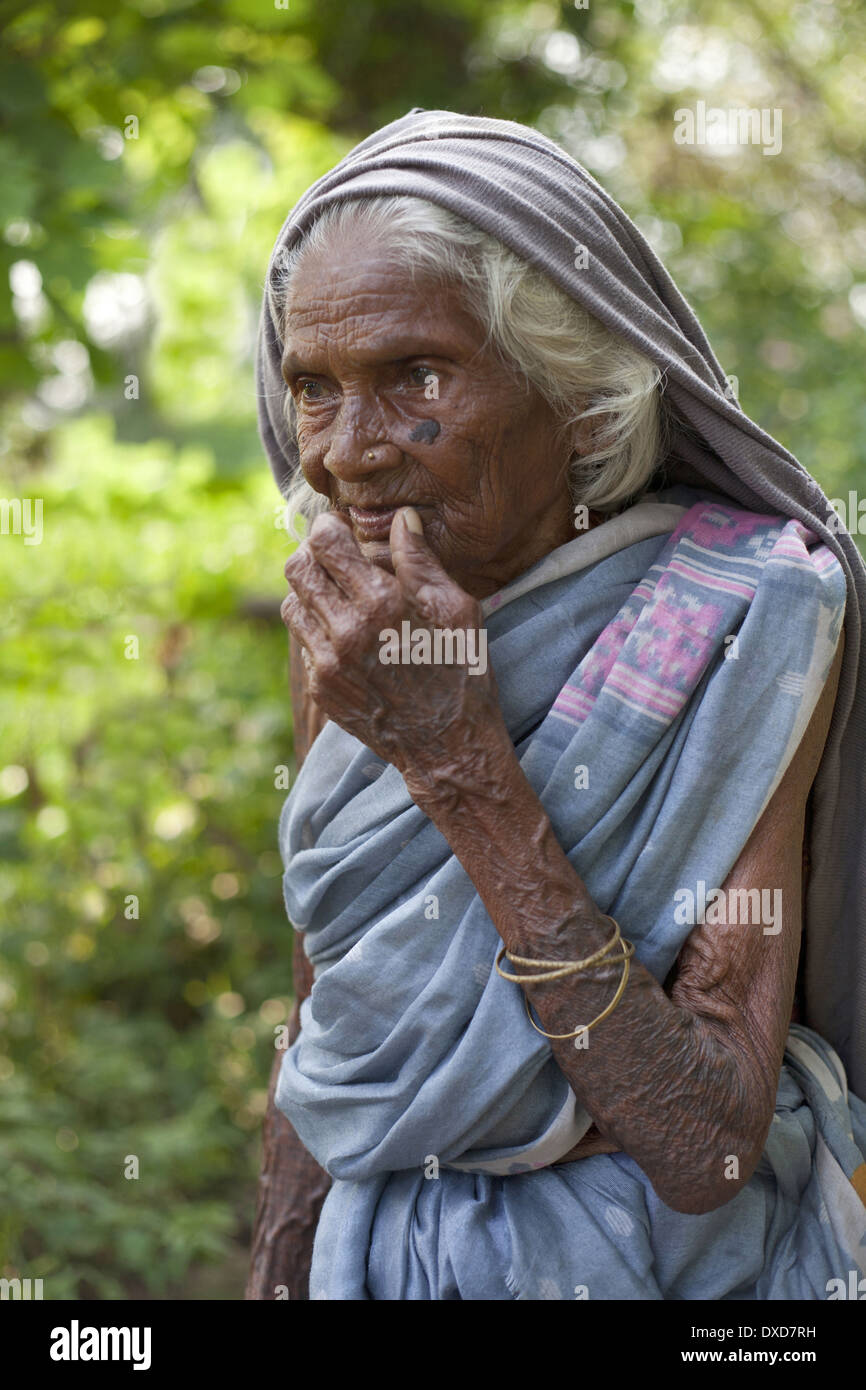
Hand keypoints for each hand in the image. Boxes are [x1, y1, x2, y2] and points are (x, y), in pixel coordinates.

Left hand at [281, 508, 504, 777]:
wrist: (447, 744)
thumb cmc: (461, 672)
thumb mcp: (456, 610)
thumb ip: (421, 561)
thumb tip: (400, 517)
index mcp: (381, 603)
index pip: (326, 543)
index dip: (329, 527)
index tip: (340, 527)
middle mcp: (346, 631)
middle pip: (297, 569)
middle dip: (311, 554)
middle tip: (332, 555)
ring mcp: (327, 662)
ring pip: (292, 605)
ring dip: (309, 591)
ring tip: (336, 592)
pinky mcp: (322, 686)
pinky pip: (302, 642)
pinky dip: (316, 627)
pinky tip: (344, 632)